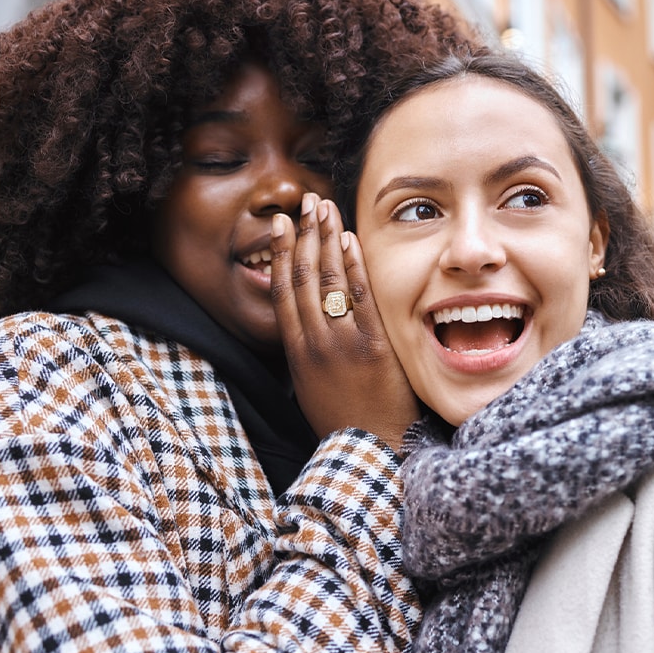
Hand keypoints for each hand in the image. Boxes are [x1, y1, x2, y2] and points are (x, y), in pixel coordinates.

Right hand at [270, 194, 419, 448]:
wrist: (371, 450)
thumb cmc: (343, 424)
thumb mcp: (310, 390)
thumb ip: (307, 356)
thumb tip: (305, 328)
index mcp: (296, 353)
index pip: (283, 291)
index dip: (280, 253)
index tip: (280, 224)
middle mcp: (314, 342)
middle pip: (303, 277)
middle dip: (304, 234)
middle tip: (306, 202)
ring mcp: (343, 342)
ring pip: (329, 281)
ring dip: (327, 239)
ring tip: (325, 209)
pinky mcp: (373, 345)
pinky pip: (362, 297)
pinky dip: (355, 265)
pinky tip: (351, 240)